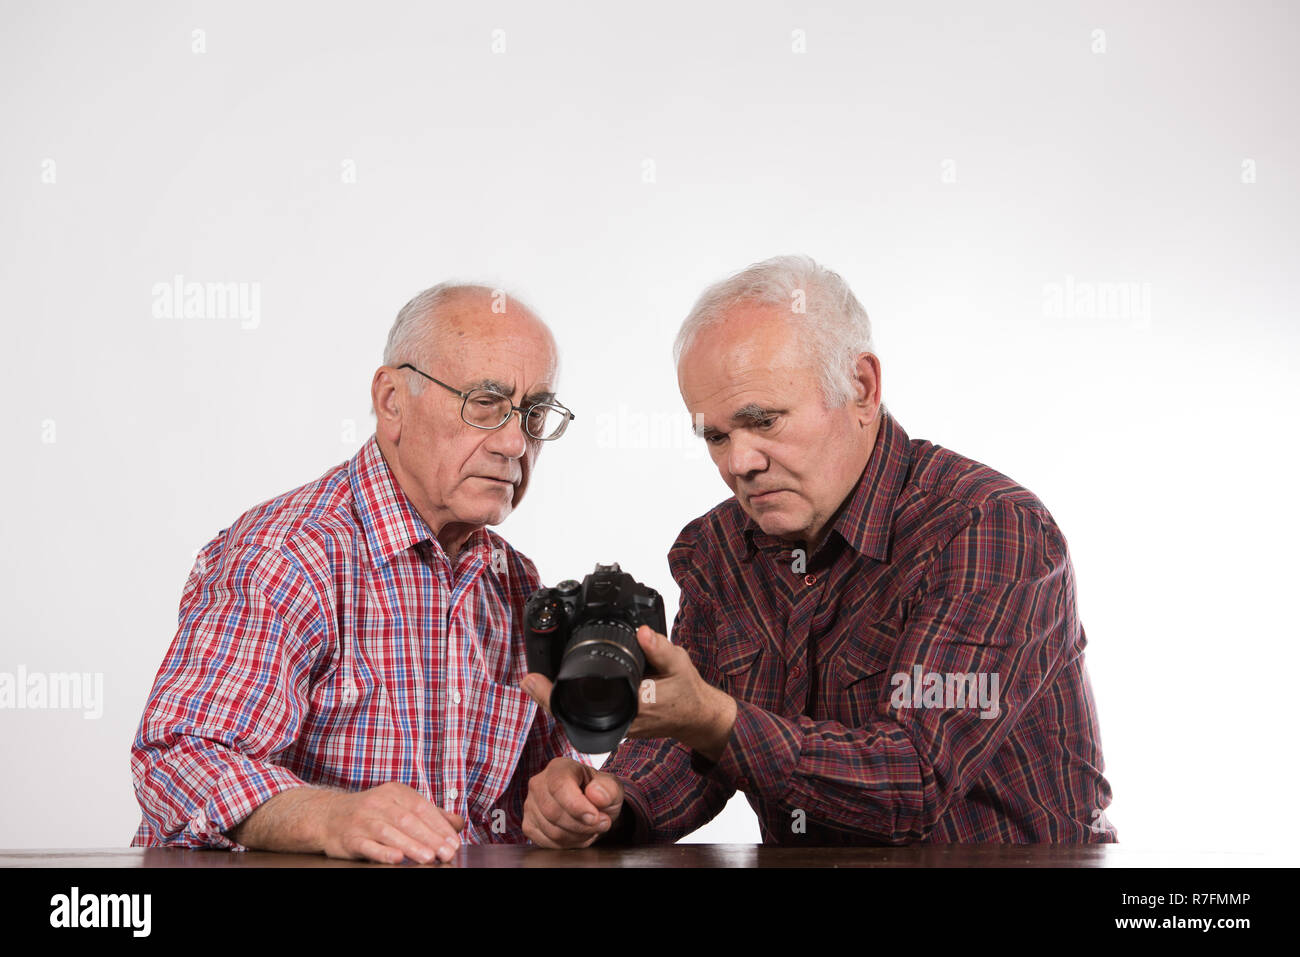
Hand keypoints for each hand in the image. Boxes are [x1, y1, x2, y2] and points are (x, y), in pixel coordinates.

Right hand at [317, 782, 465, 863]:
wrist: (329, 816)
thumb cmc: (372, 812)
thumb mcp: (400, 805)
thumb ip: (430, 814)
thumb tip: (458, 824)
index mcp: (395, 792)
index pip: (421, 807)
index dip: (439, 825)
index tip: (454, 841)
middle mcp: (378, 803)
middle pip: (408, 820)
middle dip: (430, 837)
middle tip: (447, 852)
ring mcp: (362, 820)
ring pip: (389, 832)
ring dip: (411, 845)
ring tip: (429, 857)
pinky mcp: (349, 838)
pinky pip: (368, 845)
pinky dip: (383, 852)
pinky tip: (396, 858)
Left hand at [521, 625, 736, 761]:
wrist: (698, 717)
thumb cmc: (688, 691)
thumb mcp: (679, 663)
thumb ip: (660, 648)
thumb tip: (641, 632)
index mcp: (635, 706)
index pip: (586, 704)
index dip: (555, 695)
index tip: (535, 681)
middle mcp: (623, 721)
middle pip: (574, 715)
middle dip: (549, 699)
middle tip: (528, 680)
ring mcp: (620, 727)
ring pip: (580, 719)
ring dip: (558, 703)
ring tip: (537, 683)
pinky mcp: (620, 726)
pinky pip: (589, 718)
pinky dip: (573, 706)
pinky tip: (560, 691)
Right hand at [522, 756, 623, 847]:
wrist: (592, 807)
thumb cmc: (599, 794)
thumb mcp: (612, 788)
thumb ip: (608, 788)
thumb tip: (595, 794)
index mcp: (559, 768)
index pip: (559, 786)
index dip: (577, 806)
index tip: (595, 817)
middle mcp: (539, 784)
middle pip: (554, 812)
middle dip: (582, 825)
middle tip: (601, 823)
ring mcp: (530, 805)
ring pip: (552, 830)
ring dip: (577, 836)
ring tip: (590, 828)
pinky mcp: (528, 825)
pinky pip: (546, 843)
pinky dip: (567, 844)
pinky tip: (577, 834)